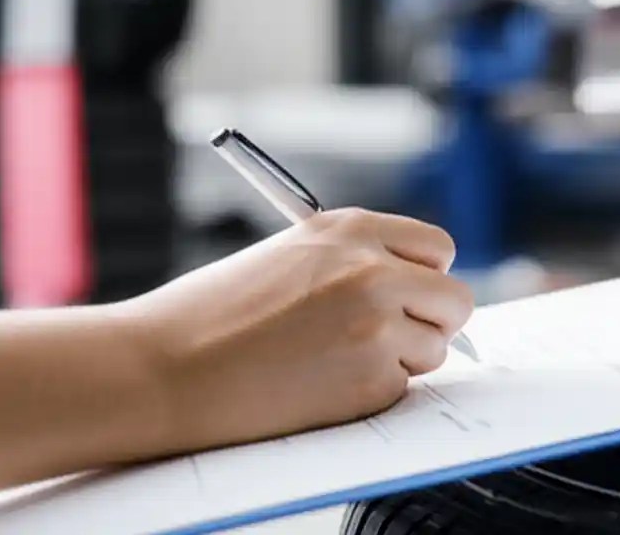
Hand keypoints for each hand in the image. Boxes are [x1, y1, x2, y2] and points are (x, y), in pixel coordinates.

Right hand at [117, 207, 473, 452]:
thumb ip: (359, 260)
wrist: (163, 367)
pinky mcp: (370, 379)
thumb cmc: (215, 313)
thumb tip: (417, 286)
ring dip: (401, 360)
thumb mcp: (293, 255)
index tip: (410, 292)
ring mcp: (377, 325)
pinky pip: (401, 388)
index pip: (438, 248)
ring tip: (335, 358)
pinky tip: (318, 383)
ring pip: (434, 348)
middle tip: (396, 335)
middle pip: (456, 299)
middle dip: (433, 320)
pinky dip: (371, 392)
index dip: (426, 275)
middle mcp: (374, 270)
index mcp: (353, 228)